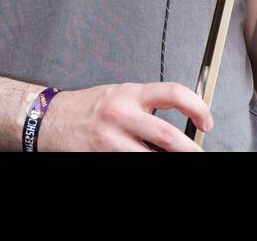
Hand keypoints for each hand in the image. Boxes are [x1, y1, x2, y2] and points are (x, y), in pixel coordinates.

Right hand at [36, 82, 212, 150]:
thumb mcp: (120, 95)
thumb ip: (147, 106)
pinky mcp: (102, 155)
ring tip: (175, 158)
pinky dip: (144, 163)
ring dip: (167, 159)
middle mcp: (122, 114)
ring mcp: (111, 139)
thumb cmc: (88, 106)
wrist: (52, 119)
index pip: (173, 93)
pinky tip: (147, 159)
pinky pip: (131, 163)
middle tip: (198, 152)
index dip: (197, 107)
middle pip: (167, 135)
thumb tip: (180, 127)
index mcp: (130, 93)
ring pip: (151, 156)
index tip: (205, 121)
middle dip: (189, 149)